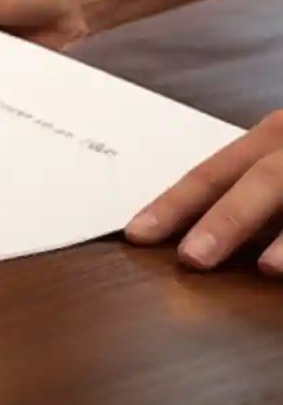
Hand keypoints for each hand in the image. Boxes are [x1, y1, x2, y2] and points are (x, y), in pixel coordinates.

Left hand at [127, 111, 282, 274]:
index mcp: (270, 137)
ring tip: (266, 267)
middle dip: (226, 219)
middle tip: (192, 258)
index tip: (136, 233)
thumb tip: (185, 227)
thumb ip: (244, 187)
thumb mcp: (278, 158)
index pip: (211, 173)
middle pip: (261, 179)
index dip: (175, 204)